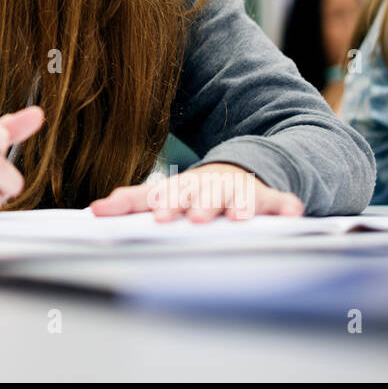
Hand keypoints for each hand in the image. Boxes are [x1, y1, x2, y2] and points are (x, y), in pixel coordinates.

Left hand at [89, 162, 304, 221]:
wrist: (235, 171)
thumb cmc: (191, 192)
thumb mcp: (161, 195)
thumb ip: (130, 202)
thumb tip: (95, 210)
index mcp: (181, 190)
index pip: (169, 196)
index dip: (166, 205)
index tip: (161, 217)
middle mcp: (208, 188)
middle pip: (201, 196)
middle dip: (198, 206)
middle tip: (194, 218)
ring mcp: (236, 191)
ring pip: (236, 197)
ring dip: (236, 205)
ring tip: (237, 216)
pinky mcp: (264, 198)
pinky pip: (277, 201)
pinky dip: (285, 205)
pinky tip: (292, 211)